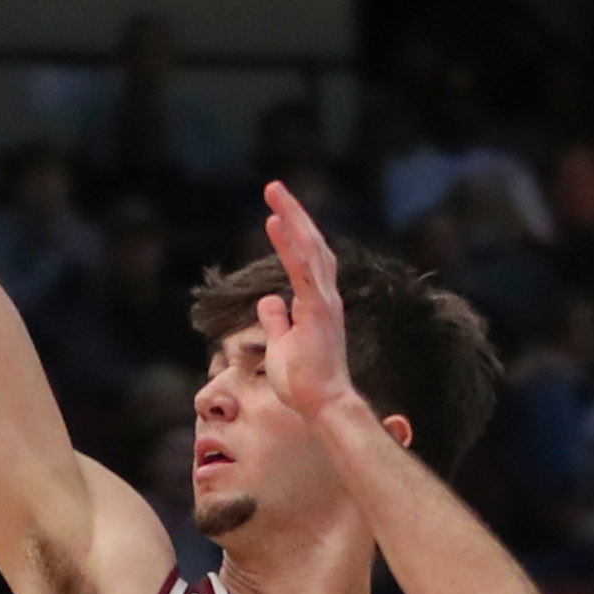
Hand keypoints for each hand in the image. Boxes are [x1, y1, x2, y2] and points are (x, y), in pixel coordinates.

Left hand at [257, 181, 354, 421]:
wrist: (321, 406)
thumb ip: (276, 320)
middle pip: (312, 243)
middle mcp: (326, 296)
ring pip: (310, 248)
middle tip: (274, 187)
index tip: (279, 209)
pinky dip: (289, 243)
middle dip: (294, 213)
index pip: (309, 257)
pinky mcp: (317, 311)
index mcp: (319, 302)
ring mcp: (324, 302)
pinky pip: (301, 269)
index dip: (296, 230)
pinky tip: (275, 221)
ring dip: (292, 217)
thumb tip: (267, 301)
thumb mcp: (281, 343)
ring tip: (274, 191)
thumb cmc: (303, 381)